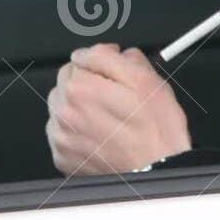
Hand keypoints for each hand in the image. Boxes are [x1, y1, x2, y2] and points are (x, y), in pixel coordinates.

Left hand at [45, 43, 190, 175]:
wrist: (158, 169)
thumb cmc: (156, 128)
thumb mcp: (143, 78)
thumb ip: (111, 56)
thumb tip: (98, 50)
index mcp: (81, 89)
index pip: (77, 60)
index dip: (98, 64)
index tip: (112, 73)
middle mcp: (65, 114)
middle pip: (65, 83)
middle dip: (86, 83)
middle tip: (112, 96)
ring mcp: (62, 139)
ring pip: (61, 108)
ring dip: (78, 107)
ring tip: (106, 117)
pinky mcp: (64, 158)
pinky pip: (62, 135)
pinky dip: (76, 132)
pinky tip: (99, 135)